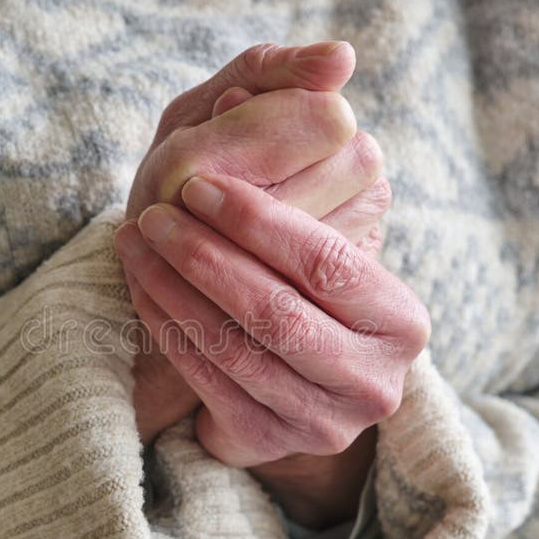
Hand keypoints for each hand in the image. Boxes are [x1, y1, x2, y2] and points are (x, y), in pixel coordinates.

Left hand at [115, 175, 429, 525]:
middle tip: (154, 216)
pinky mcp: (271, 444)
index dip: (258, 222)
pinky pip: (209, 382)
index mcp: (402, 322)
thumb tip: (232, 95)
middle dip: (206, 258)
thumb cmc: (309, 292)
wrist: (304, 380)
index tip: (198, 185)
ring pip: (237, 349)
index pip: (326, 264)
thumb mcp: (323, 243)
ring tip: (136, 244)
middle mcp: (372, 382)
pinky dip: (169, 330)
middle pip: (278, 314)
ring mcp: (323, 422)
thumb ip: (295, 178)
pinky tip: (142, 288)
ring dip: (175, 291)